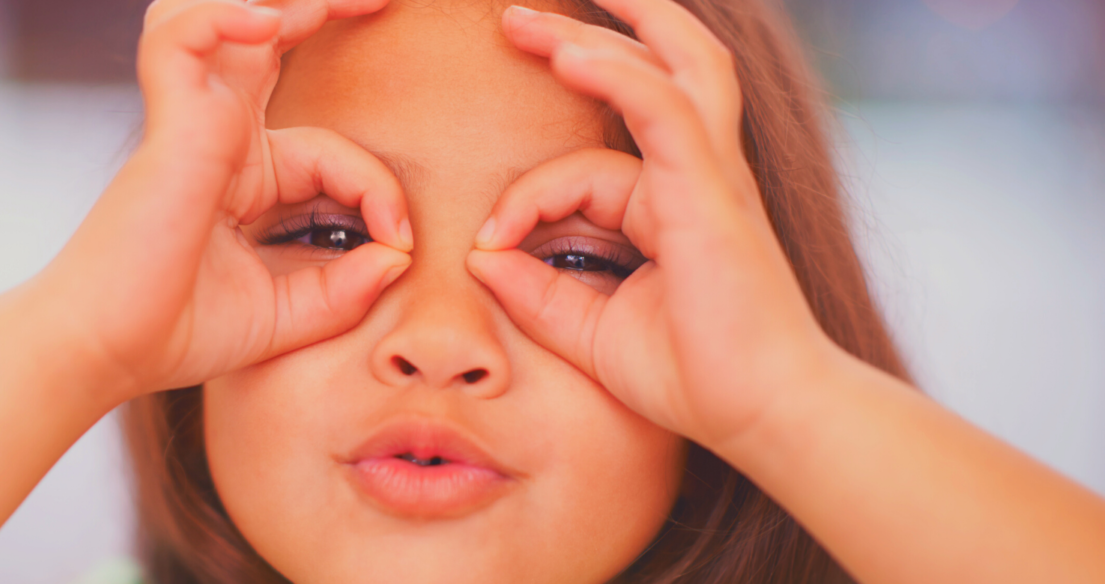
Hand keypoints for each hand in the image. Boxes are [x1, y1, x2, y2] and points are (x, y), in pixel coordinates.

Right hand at [34, 0, 411, 402]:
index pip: (329, 148)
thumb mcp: (283, 314)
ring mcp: (192, 124)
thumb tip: (399, 255)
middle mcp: (217, 137)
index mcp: (243, 174)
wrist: (105, 352)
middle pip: (267, 45)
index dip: (377, 188)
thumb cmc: (174, 331)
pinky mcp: (170, 126)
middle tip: (381, 2)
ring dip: (274, 5)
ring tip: (326, 4)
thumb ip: (344, 289)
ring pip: (219, 22)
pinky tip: (270, 23)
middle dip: (325, 12)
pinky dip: (219, 18)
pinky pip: (182, 40)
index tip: (399, 244)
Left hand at [467, 1, 841, 447]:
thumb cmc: (695, 376)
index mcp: (671, 202)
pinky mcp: (712, 192)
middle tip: (513, 17)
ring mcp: (711, 176)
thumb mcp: (593, 332)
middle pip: (648, 71)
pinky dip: (617, 76)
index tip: (486, 245)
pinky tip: (569, 56)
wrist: (764, 414)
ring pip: (667, 68)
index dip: (526, 196)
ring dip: (600, 32)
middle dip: (579, 36)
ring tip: (529, 17)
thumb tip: (479, 257)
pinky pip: (666, 110)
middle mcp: (697, 175)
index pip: (586, 167)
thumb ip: (538, 294)